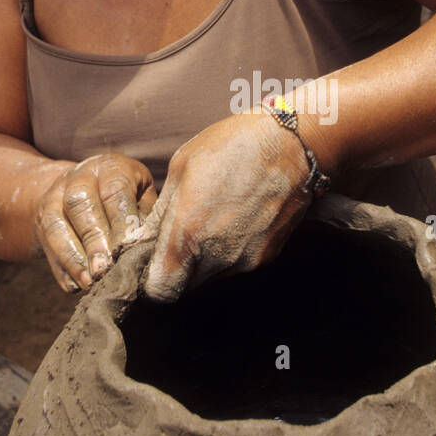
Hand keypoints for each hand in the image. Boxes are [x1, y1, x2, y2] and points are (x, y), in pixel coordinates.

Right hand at [34, 153, 157, 291]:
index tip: (128, 247)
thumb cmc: (128, 197)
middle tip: (104, 269)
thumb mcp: (142, 196)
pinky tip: (75, 286)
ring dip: (73, 257)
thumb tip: (156, 251)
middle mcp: (78, 177)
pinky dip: (61, 268)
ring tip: (89, 282)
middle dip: (93, 240)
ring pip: (56, 225)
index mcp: (111, 167)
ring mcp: (54, 197)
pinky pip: (46, 245)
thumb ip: (147, 218)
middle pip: (80, 205)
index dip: (121, 220)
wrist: (83, 187)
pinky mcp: (41, 220)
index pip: (114, 190)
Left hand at [139, 112, 315, 301]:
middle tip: (182, 236)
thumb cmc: (232, 146)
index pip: (161, 291)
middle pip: (186, 286)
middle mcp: (217, 255)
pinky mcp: (267, 256)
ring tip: (214, 219)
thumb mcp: (182, 168)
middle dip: (179, 269)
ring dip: (205, 259)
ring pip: (212, 276)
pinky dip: (231, 251)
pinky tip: (236, 218)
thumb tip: (143, 240)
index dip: (153, 281)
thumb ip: (160, 214)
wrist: (292, 144)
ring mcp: (245, 259)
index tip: (154, 263)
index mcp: (188, 233)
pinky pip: (237, 265)